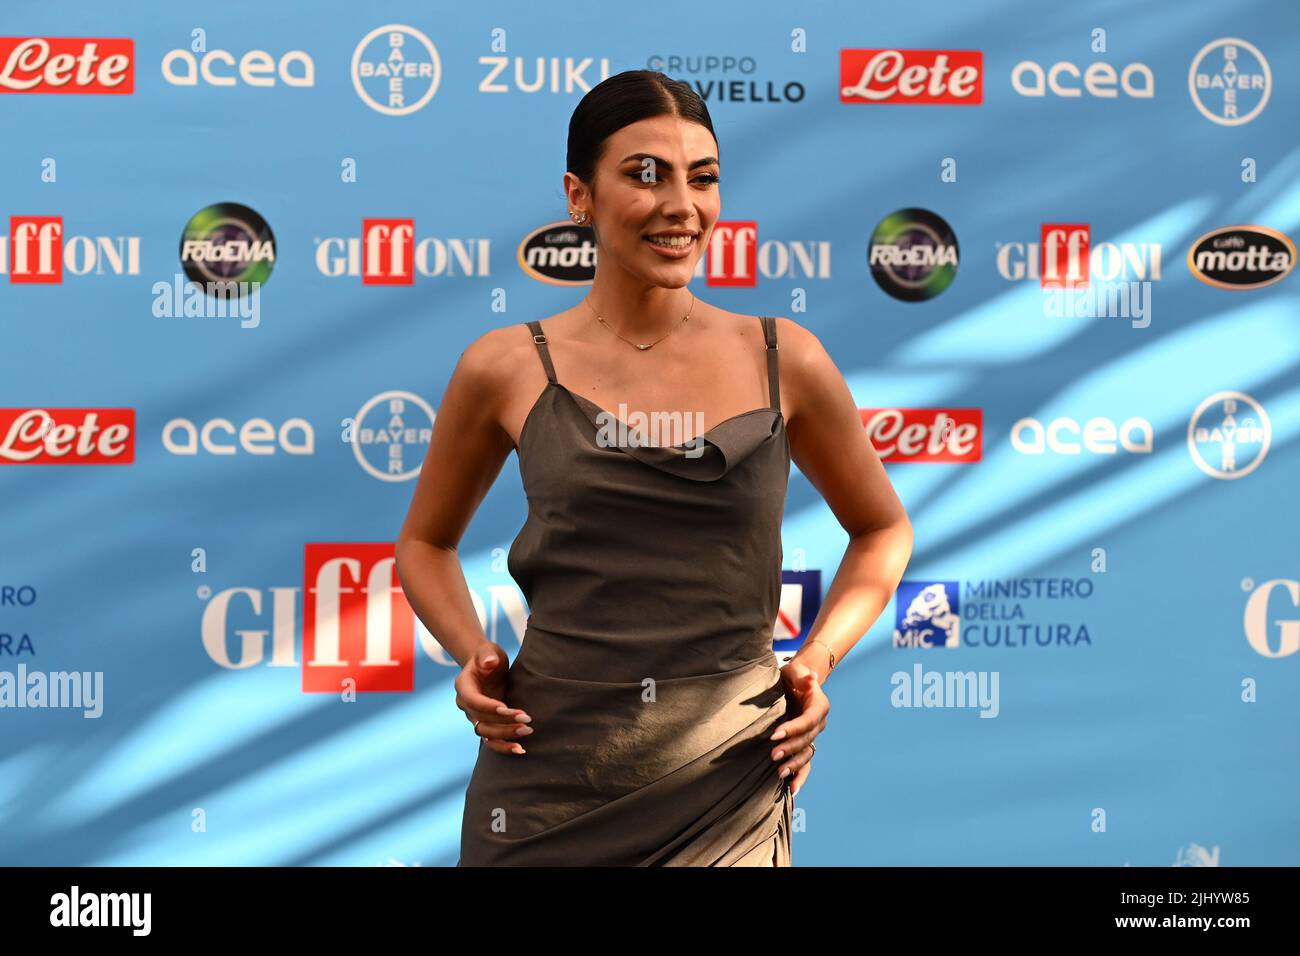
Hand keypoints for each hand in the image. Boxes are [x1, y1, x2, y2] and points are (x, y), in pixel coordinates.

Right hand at [454, 643, 532, 754]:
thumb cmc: (489, 657)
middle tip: (526, 719)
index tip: (507, 708)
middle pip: (481, 720)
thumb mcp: (488, 651)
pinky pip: (491, 741)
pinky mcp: (485, 724)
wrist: (487, 666)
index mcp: (463, 686)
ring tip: (527, 731)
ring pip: (486, 734)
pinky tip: (521, 749)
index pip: (473, 701)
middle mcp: (465, 705)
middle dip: (503, 722)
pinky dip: (504, 747)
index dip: (488, 707)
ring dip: (506, 735)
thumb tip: (489, 663)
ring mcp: (474, 717)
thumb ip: (487, 655)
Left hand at [770, 658, 829, 797]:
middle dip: (790, 748)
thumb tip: (810, 677)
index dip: (793, 729)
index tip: (775, 734)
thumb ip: (800, 676)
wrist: (793, 683)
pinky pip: (805, 764)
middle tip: (772, 754)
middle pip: (806, 739)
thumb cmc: (792, 675)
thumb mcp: (794, 671)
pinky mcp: (803, 745)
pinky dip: (800, 777)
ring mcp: (812, 736)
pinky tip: (792, 790)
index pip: (808, 720)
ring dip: (794, 764)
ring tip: (780, 773)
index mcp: (819, 706)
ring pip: (806, 754)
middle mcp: (818, 723)